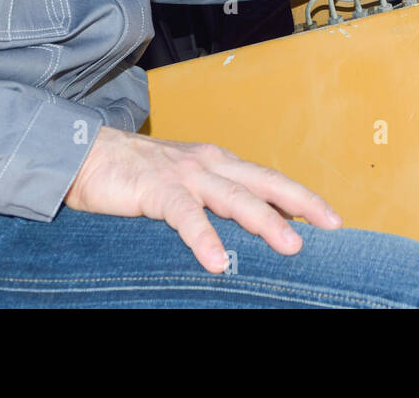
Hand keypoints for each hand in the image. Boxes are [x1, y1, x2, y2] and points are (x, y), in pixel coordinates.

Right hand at [65, 127, 342, 272]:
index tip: (331, 218)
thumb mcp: (183, 186)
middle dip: (301, 203)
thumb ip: (213, 201)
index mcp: (217, 163)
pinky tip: (216, 261)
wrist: (85, 156)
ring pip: (234, 197)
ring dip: (264, 222)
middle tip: (333, 225)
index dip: (300, 197)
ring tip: (291, 246)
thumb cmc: (135, 176)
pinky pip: (185, 215)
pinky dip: (203, 238)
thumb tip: (247, 227)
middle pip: (264, 182)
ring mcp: (184, 175)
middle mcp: (208, 164)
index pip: (268, 179)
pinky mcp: (156, 189)